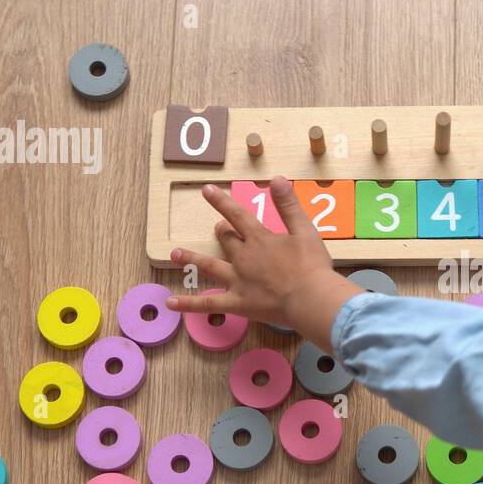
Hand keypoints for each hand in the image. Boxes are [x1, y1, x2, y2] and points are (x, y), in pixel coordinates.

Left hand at [165, 180, 362, 350]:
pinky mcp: (237, 303)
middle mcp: (243, 257)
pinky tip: (171, 303)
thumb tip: (276, 179)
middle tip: (218, 228)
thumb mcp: (305, 231)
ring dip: (192, 258)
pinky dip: (188, 304)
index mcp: (259, 239)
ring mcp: (237, 280)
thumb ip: (289, 205)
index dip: (221, 202)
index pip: (237, 215)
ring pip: (209, 267)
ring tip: (176, 253)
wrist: (310, 299)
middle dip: (221, 232)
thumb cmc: (311, 266)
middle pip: (226, 240)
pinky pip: (208, 303)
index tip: (206, 190)